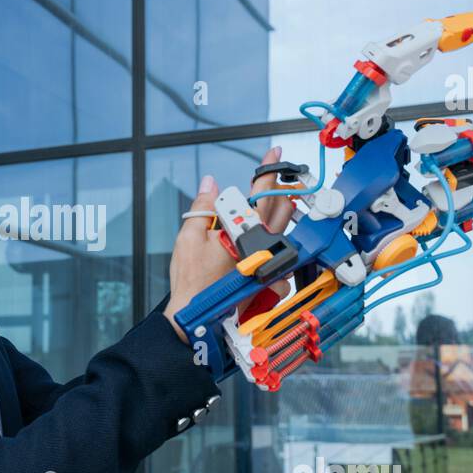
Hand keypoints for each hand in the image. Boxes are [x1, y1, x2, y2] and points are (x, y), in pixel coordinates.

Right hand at [162, 146, 295, 344]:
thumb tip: (211, 184)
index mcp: (244, 231)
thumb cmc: (191, 282)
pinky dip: (268, 256)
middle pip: (281, 210)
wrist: (195, 319)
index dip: (268, 169)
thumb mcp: (190, 237)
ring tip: (246, 231)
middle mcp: (263, 247)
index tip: (274, 153)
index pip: (262, 192)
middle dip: (273, 196)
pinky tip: (251, 261)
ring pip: (282, 234)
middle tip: (261, 191)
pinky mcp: (271, 283)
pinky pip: (279, 262)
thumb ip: (204, 207)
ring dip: (270, 225)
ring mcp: (270, 266)